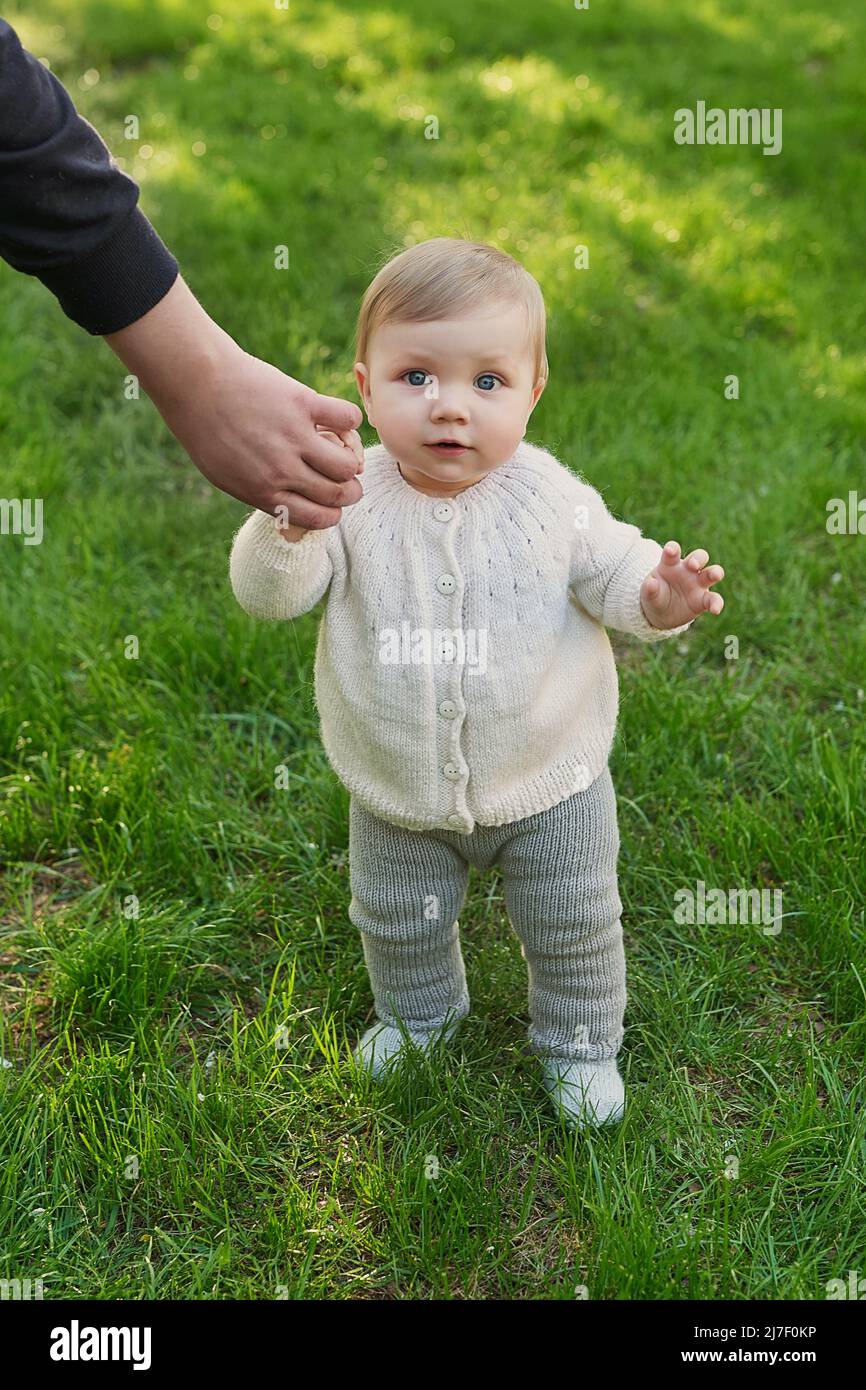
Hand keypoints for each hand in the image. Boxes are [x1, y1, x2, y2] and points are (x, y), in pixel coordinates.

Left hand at [103, 275, 364, 528]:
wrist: (195, 383)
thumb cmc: (206, 430)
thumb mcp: (225, 476)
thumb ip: (260, 492)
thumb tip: (289, 504)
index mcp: (265, 492)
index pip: (320, 518)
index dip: (332, 513)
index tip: (331, 502)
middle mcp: (283, 470)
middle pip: (339, 494)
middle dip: (349, 491)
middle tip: (346, 479)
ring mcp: (295, 437)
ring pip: (348, 464)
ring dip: (352, 460)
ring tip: (344, 451)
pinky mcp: (303, 404)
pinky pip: (347, 418)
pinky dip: (349, 419)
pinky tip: (335, 418)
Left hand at [640, 541, 724, 628]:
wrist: (661, 613)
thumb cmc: (655, 596)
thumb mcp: (648, 594)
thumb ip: (650, 589)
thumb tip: (651, 583)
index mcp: (671, 564)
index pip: (673, 551)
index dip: (673, 548)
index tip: (670, 550)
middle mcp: (688, 570)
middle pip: (699, 556)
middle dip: (698, 558)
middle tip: (693, 565)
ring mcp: (698, 583)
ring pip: (712, 572)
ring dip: (716, 572)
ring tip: (715, 576)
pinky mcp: (704, 600)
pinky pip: (714, 599)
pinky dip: (717, 603)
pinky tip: (715, 610)